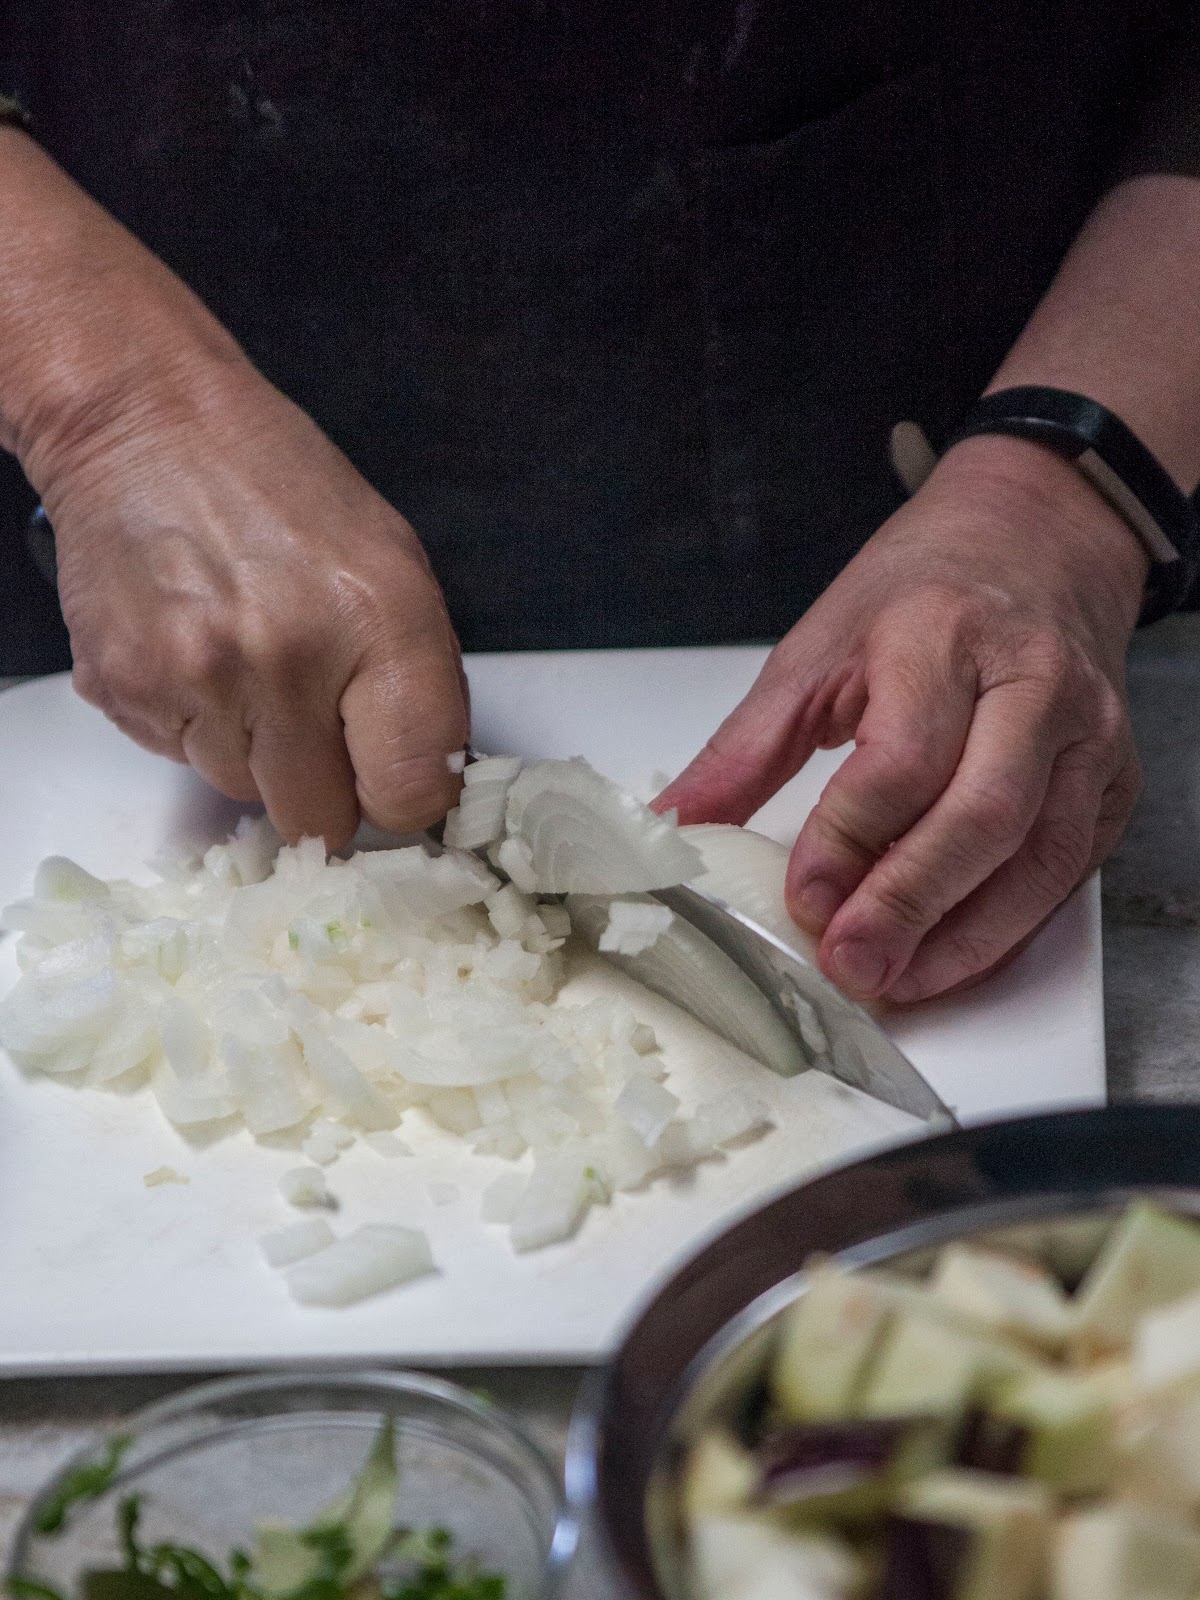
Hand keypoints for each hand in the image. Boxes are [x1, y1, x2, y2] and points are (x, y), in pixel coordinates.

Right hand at [41, 358, 467, 847]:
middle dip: (325, 785)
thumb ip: (417, 685)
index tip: (392, 776)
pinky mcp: (125, 689)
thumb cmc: (278, 487)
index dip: (404, 796)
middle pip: (322, 820)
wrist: (147, 423)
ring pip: (247, 794)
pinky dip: (196, 724)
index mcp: (377, 622)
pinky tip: (200, 653)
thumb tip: (421, 783)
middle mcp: (284, 659)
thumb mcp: (394, 566)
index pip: (410, 792)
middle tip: (315, 716)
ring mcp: (196, 679)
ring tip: (248, 661)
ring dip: (255, 752)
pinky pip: (181, 759)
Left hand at [657, 435, 1146, 1003]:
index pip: (903, 759)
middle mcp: (1033, 684)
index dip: (849, 840)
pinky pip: (1068, 871)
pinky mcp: (1113, 779)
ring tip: (894, 980)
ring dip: (964, 936)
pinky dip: (1009, 926)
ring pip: (1039, 857)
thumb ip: (746, 747)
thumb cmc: (921, 593)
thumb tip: (674, 827)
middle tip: (850, 963)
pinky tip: (950, 956)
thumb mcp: (816, 650)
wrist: (1036, 541)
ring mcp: (1088, 734)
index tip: (803, 899)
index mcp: (943, 636)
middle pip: (982, 815)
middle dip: (910, 903)